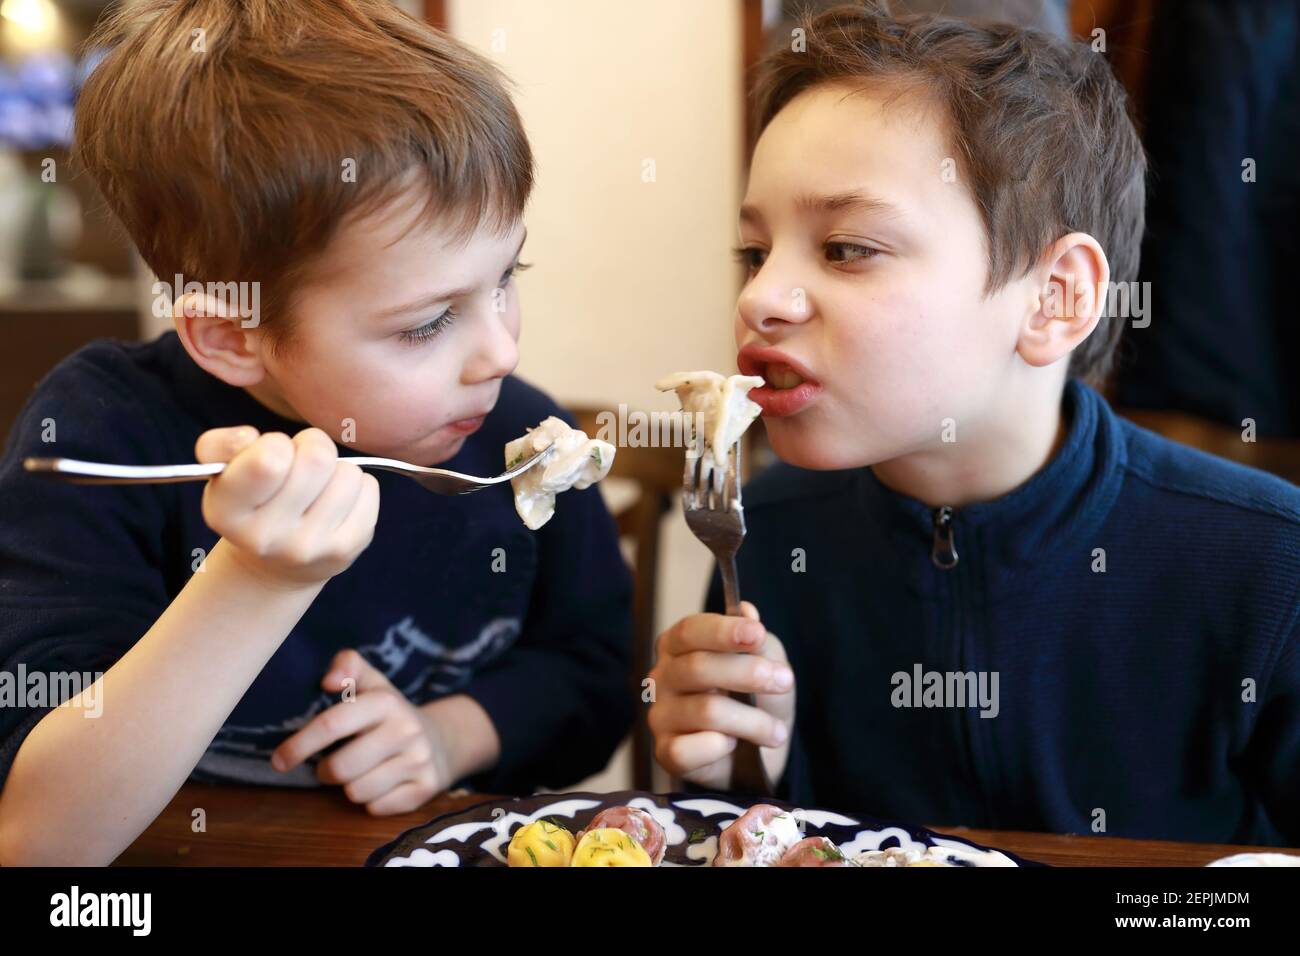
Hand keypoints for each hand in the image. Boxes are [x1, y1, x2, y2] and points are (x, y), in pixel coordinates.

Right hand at [195, 425, 379, 587]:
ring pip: (347, 473)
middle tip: (299, 467)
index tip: (272, 456)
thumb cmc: (252, 501)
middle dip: (312, 448)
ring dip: (335, 470)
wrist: (277, 564)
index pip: (269, 460)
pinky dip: (357, 487)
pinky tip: (335, 504)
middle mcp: (265, 537)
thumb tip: (248, 437)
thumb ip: (220, 445)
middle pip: (318, 458)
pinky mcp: (345, 549)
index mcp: (226, 512)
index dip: (276, 444)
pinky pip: (369, 488)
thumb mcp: (223, 473)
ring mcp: (308, 547)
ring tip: (317, 488)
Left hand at [270, 649, 450, 814]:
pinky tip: (381, 785)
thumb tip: (327, 681)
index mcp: (386, 701)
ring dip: (349, 787)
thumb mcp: (373, 683)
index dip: (300, 744)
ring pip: (357, 792)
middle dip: (325, 771)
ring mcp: (419, 760)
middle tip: (330, 765)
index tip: (279, 760)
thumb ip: (348, 665)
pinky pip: (377, 808)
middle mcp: (406, 729)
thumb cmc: (389, 714)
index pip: (332, 724)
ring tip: (359, 773)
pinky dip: (371, 802)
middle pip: (340, 768)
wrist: (442, 740)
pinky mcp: (426, 789)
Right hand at [647, 601, 794, 789]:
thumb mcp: (766, 660)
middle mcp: (662, 677)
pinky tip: (733, 745)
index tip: (757, 634)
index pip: (691, 631)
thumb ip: (755, 638)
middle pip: (698, 667)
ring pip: (705, 711)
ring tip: (776, 731)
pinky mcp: (665, 753)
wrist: (761, 750)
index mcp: (678, 645)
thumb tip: (746, 610)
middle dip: (749, 674)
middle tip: (784, 681)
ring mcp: (660, 716)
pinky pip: (687, 750)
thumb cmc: (757, 697)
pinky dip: (719, 748)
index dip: (724, 631)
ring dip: (752, 721)